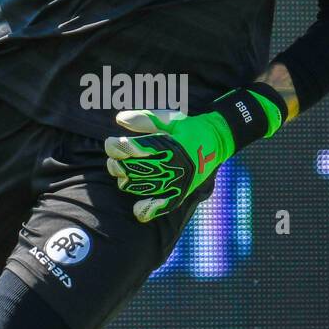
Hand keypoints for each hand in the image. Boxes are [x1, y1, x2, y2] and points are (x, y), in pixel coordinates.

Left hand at [104, 108, 232, 222]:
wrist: (218, 140)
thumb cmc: (190, 127)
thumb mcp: (170, 118)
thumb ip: (145, 119)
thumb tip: (119, 119)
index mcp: (169, 145)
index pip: (133, 149)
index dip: (116, 147)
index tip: (110, 144)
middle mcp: (173, 165)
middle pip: (134, 169)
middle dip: (117, 165)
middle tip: (113, 161)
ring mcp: (178, 181)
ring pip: (143, 187)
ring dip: (127, 182)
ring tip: (123, 175)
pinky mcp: (182, 192)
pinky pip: (163, 205)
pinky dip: (149, 209)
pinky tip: (137, 209)